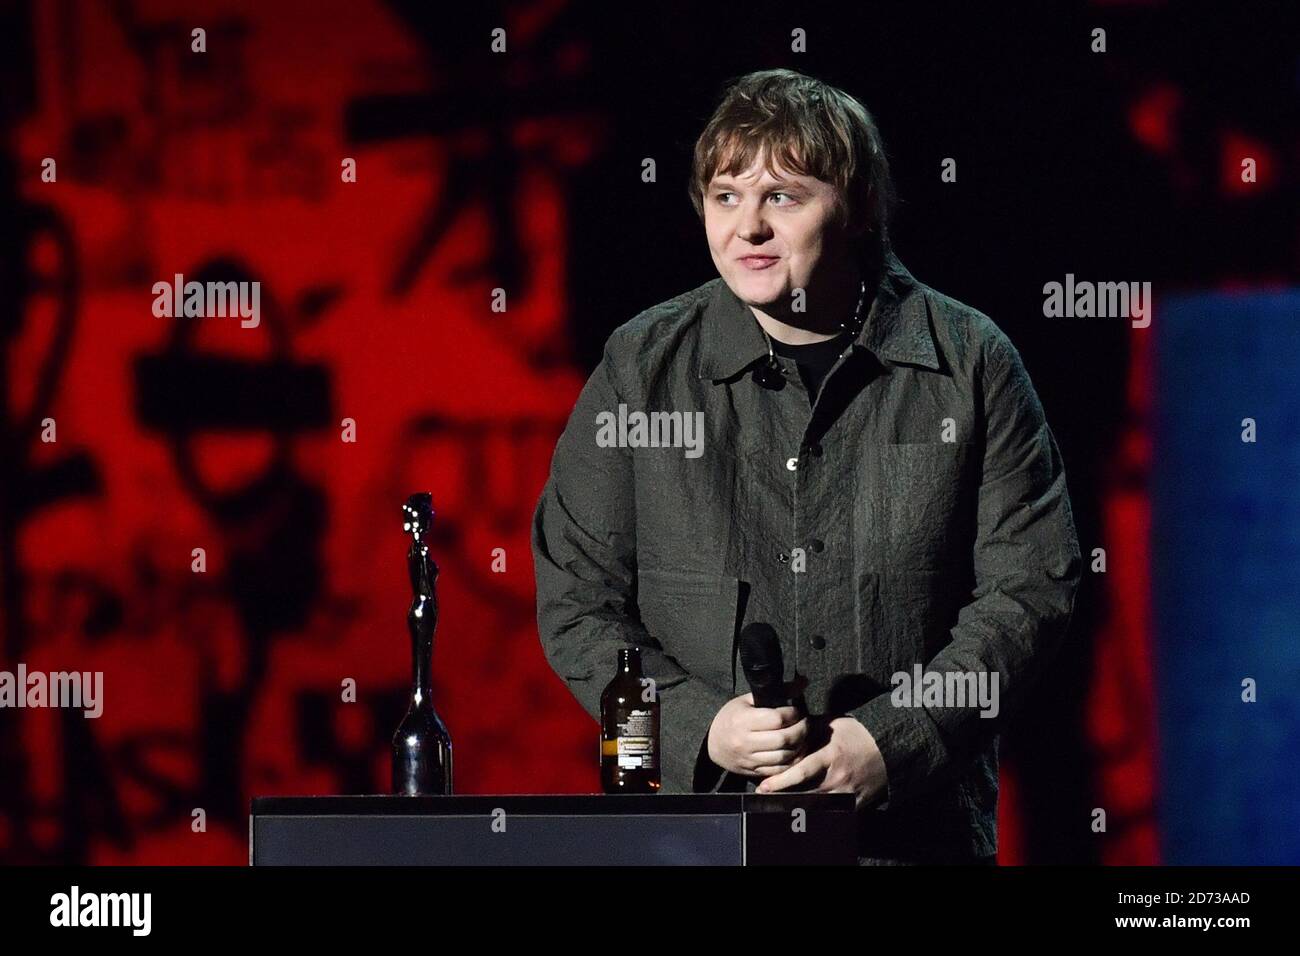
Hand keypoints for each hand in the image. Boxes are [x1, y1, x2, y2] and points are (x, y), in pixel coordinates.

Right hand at [707, 693, 807, 776]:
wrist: (712, 743)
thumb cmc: (732, 717)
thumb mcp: (747, 700)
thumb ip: (776, 692)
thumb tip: (803, 682)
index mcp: (743, 720)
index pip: (777, 718)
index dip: (793, 714)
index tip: (798, 711)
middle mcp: (745, 741)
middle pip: (784, 738)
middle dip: (801, 730)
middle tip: (806, 723)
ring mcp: (750, 759)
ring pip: (784, 756)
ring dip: (800, 746)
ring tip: (803, 737)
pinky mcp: (753, 771)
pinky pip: (779, 770)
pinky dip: (792, 761)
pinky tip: (797, 751)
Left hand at [755, 716, 886, 809]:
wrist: (888, 746)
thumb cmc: (858, 733)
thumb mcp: (832, 723)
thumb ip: (809, 727)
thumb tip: (786, 727)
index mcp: (830, 756)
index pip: (801, 772)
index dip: (780, 781)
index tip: (762, 787)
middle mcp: (838, 777)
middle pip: (805, 793)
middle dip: (784, 797)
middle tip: (765, 798)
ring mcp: (848, 792)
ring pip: (817, 805)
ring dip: (798, 805)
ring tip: (780, 804)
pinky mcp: (856, 802)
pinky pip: (835, 811)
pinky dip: (820, 811)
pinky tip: (806, 811)